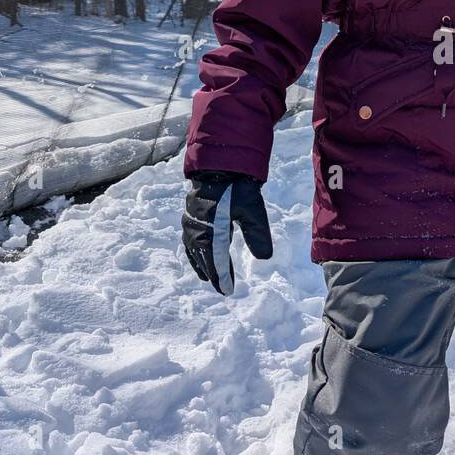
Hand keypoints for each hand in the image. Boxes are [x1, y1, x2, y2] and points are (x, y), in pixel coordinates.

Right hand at [182, 172, 272, 295]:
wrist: (221, 163)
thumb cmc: (239, 187)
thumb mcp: (254, 210)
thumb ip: (258, 235)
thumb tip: (265, 258)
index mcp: (211, 230)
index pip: (216, 260)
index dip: (222, 277)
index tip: (227, 291)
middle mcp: (197, 228)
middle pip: (204, 257)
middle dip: (212, 272)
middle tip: (222, 288)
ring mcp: (191, 221)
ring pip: (194, 249)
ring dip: (201, 263)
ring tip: (208, 277)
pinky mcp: (191, 215)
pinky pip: (189, 239)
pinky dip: (194, 251)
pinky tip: (199, 254)